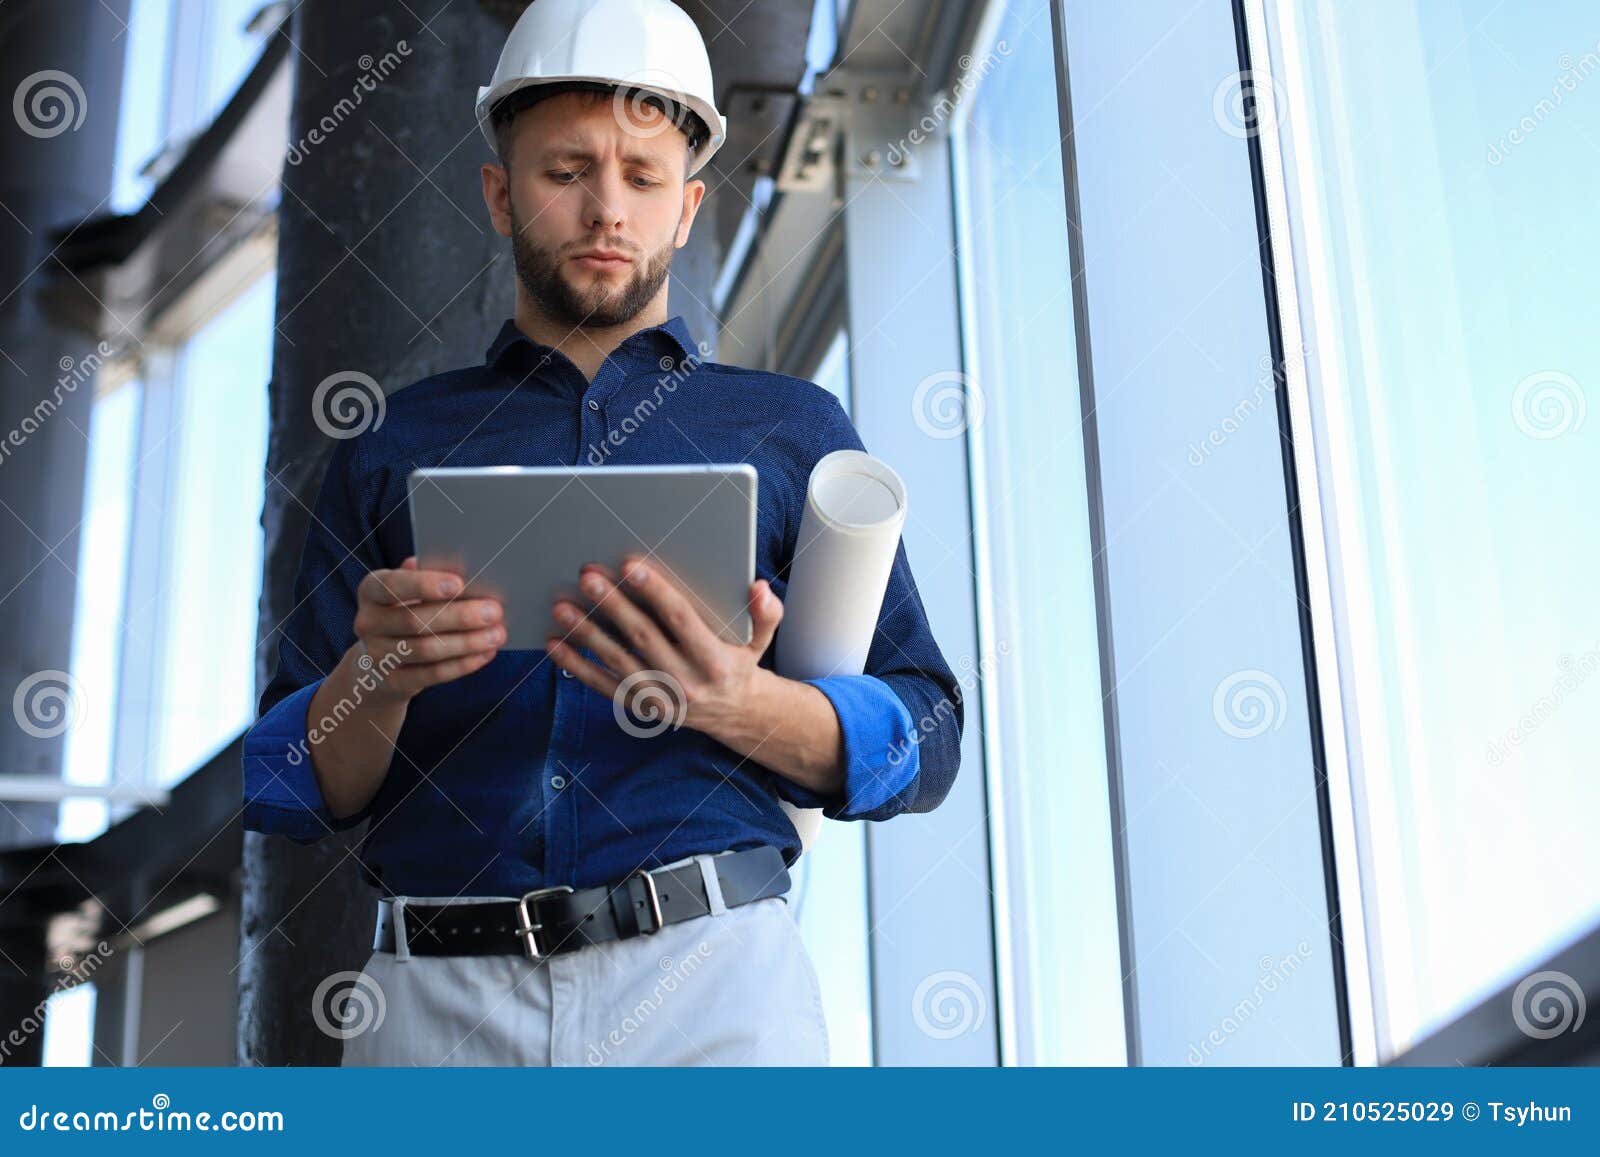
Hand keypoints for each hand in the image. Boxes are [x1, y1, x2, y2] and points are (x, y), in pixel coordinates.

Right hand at [351, 556, 504, 699]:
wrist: (379, 662)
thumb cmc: (406, 612)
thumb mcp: (410, 592)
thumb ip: (429, 580)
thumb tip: (465, 570)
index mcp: (371, 591)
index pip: (392, 585)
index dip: (423, 584)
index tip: (459, 583)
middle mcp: (367, 622)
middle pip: (415, 620)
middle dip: (459, 616)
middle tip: (494, 611)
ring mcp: (375, 655)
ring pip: (426, 649)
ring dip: (467, 642)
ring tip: (496, 634)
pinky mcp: (391, 682)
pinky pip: (431, 674)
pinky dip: (462, 664)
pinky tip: (484, 654)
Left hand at [545, 554, 781, 738]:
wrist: (735, 716)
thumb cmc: (742, 665)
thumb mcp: (762, 641)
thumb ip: (767, 614)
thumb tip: (759, 587)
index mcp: (715, 660)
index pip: (681, 620)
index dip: (655, 592)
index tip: (631, 565)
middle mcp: (686, 681)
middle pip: (643, 637)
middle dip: (613, 605)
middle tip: (587, 576)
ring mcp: (660, 698)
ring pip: (618, 661)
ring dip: (587, 634)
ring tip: (562, 607)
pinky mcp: (641, 707)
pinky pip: (603, 686)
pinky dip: (577, 667)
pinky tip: (556, 644)